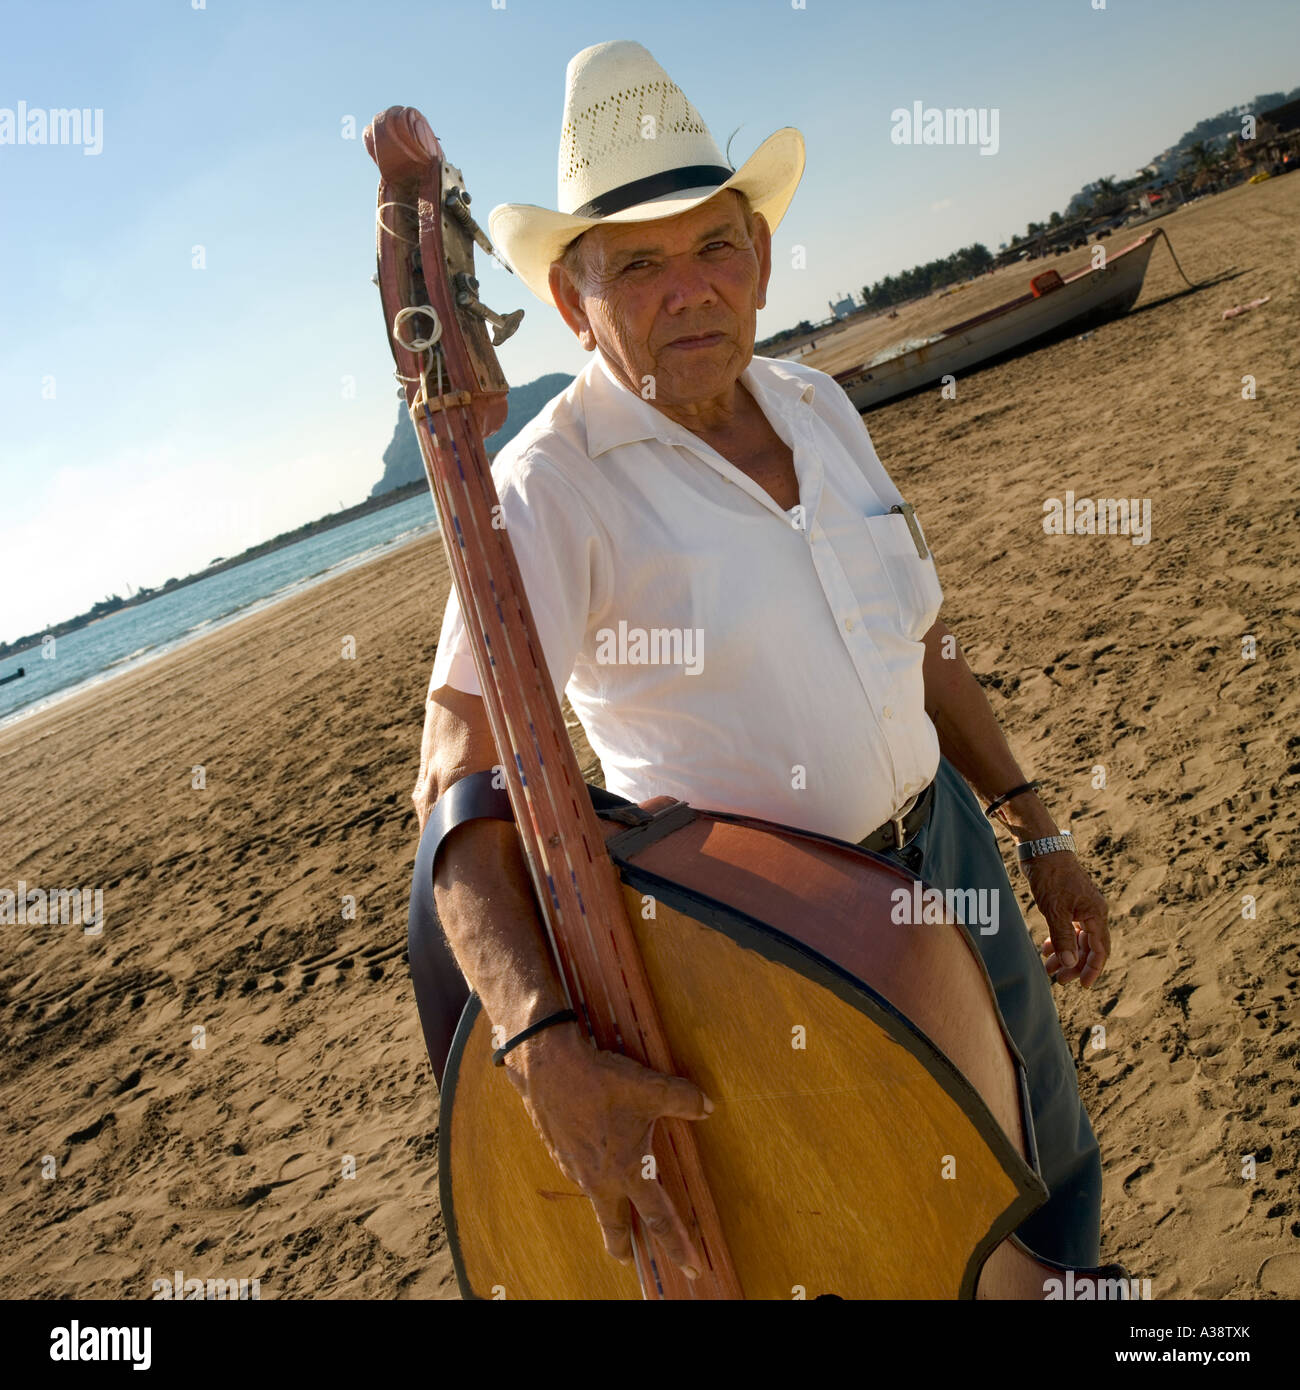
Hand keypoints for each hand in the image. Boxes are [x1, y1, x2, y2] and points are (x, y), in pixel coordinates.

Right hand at [504, 1024, 713, 1275]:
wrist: (549, 1067)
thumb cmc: (601, 1081)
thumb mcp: (651, 1088)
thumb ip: (684, 1099)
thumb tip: (707, 1106)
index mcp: (627, 1171)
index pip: (658, 1219)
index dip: (677, 1245)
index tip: (691, 1267)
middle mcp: (599, 1179)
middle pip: (614, 1225)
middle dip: (622, 1246)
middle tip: (629, 1259)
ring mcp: (575, 1167)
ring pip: (595, 1195)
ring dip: (607, 1203)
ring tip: (615, 1199)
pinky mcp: (558, 1151)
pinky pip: (579, 1170)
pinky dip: (590, 1172)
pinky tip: (593, 1153)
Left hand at [1019, 852, 1110, 987]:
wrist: (1042, 848)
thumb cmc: (1050, 876)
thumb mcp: (1054, 909)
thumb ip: (1063, 937)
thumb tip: (1070, 964)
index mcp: (1096, 914)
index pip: (1100, 949)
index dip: (1093, 969)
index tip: (1083, 985)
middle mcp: (1093, 912)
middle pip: (1088, 947)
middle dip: (1074, 964)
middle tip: (1058, 978)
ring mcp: (1081, 907)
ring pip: (1077, 939)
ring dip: (1065, 954)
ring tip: (1048, 967)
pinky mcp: (1069, 903)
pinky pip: (1069, 929)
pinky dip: (1060, 940)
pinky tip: (1047, 949)